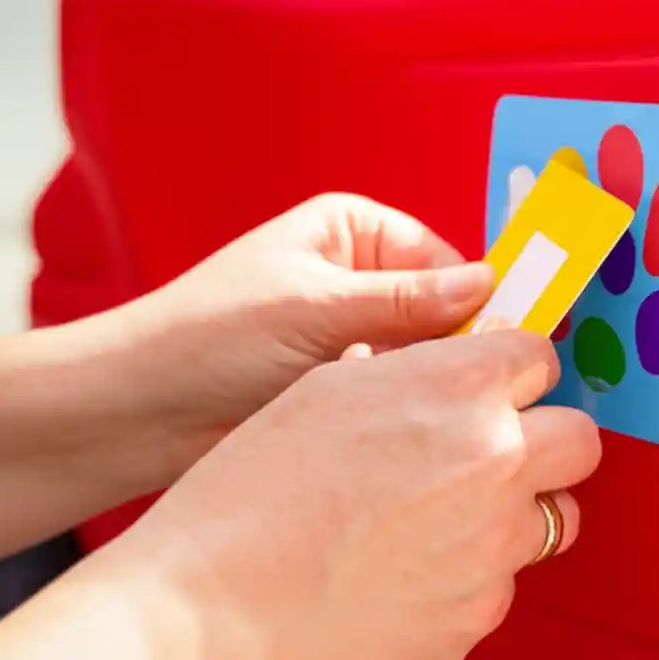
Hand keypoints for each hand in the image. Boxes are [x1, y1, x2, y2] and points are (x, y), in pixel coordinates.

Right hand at [95, 329, 600, 659]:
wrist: (211, 609)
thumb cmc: (248, 496)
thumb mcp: (326, 391)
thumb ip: (411, 376)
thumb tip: (447, 375)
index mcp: (457, 387)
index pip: (539, 356)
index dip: (515, 370)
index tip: (498, 384)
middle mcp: (495, 458)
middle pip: (579, 438)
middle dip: (546, 437)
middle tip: (497, 447)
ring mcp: (495, 542)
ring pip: (555, 516)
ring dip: (518, 509)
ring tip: (447, 515)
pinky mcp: (479, 611)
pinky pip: (504, 581)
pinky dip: (472, 574)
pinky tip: (410, 568)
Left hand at [114, 193, 493, 484]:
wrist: (138, 411)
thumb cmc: (210, 336)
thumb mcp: (314, 307)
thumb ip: (407, 300)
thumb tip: (492, 285)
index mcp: (353, 230)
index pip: (446, 257)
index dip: (481, 297)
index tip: (520, 337)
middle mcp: (360, 275)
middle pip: (443, 308)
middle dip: (457, 345)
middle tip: (484, 383)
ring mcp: (354, 332)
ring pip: (425, 355)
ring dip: (427, 381)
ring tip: (433, 409)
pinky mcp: (345, 384)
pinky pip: (399, 391)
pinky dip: (406, 408)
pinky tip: (408, 430)